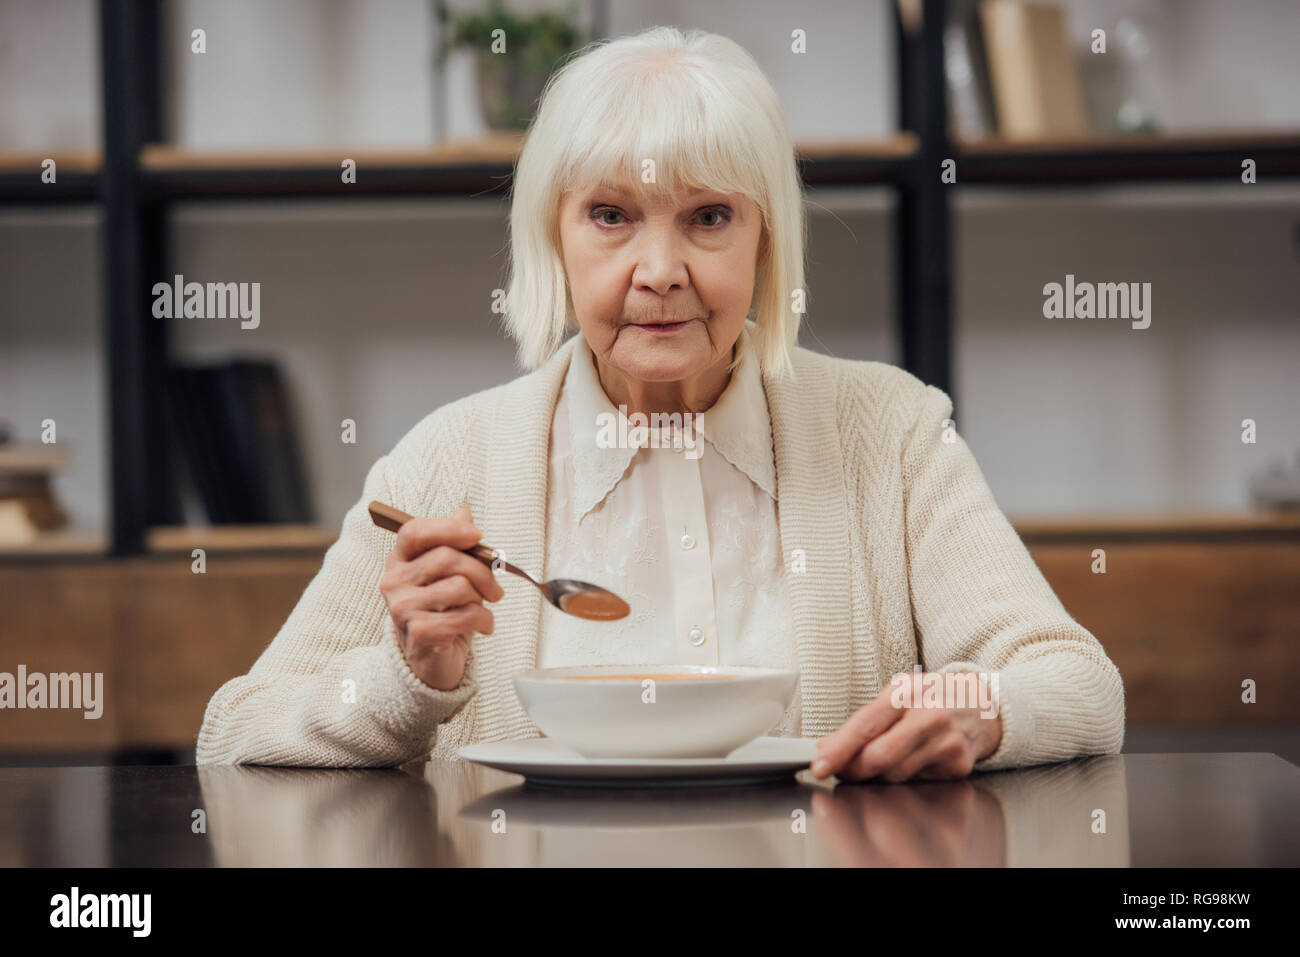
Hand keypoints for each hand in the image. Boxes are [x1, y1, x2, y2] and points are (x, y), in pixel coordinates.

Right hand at [379, 505, 504, 690]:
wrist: (431, 660)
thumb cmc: (443, 611)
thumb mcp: (450, 575)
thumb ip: (455, 545)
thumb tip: (464, 512)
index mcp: (400, 561)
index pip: (415, 532)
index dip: (447, 528)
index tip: (478, 535)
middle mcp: (394, 582)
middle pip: (446, 557)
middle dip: (483, 571)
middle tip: (496, 589)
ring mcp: (402, 608)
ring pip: (458, 587)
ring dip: (483, 600)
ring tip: (484, 610)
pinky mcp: (418, 632)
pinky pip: (463, 615)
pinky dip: (483, 620)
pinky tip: (483, 626)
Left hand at [810, 670, 1002, 782]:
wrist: (982, 706)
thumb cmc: (931, 698)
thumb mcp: (897, 696)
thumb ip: (864, 722)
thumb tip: (827, 746)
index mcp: (907, 693)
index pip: (866, 725)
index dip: (839, 748)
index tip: (819, 765)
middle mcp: (929, 717)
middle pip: (879, 756)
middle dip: (853, 770)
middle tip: (841, 771)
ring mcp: (946, 743)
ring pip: (895, 775)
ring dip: (876, 777)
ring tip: (874, 764)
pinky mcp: (958, 767)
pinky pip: (916, 783)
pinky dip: (903, 779)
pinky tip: (908, 764)